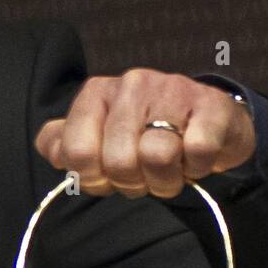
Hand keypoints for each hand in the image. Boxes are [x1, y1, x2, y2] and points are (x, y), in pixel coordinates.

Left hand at [34, 69, 255, 198]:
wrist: (212, 121)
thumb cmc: (147, 133)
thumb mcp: (100, 137)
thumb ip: (68, 145)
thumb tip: (55, 153)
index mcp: (97, 92)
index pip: (76, 152)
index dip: (93, 179)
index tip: (108, 178)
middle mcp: (131, 84)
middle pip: (118, 162)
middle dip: (133, 183)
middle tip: (146, 175)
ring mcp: (172, 90)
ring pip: (157, 156)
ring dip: (165, 179)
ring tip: (171, 169)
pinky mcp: (211, 105)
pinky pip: (197, 152)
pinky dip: (197, 168)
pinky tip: (195, 159)